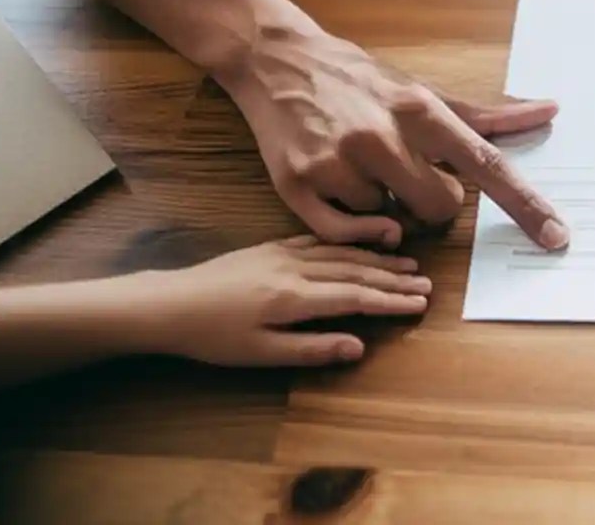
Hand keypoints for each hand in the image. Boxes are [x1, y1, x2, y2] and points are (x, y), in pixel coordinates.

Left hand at [143, 235, 429, 366]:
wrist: (168, 304)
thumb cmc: (212, 337)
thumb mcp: (260, 354)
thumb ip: (311, 349)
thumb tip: (358, 347)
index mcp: (294, 297)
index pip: (356, 298)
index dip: (391, 301)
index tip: (420, 303)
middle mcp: (295, 269)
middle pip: (355, 272)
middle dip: (393, 278)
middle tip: (426, 283)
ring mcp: (283, 253)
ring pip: (341, 253)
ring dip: (376, 259)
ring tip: (406, 263)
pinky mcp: (270, 247)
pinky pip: (318, 241)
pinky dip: (346, 243)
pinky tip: (361, 245)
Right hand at [224, 29, 568, 250]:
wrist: (276, 59)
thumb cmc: (360, 80)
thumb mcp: (423, 89)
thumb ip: (487, 114)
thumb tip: (548, 110)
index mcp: (419, 110)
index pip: (487, 165)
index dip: (526, 205)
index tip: (557, 236)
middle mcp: (381, 136)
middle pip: (441, 209)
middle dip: (433, 200)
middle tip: (408, 171)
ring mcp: (338, 161)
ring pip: (392, 224)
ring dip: (385, 205)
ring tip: (361, 164)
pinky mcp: (299, 185)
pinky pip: (347, 233)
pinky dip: (351, 219)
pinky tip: (340, 184)